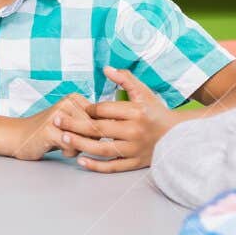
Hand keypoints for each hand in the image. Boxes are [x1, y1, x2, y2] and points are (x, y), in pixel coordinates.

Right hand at [6, 94, 100, 160]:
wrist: (19, 136)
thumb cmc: (51, 132)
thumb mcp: (72, 122)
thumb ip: (91, 123)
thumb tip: (117, 130)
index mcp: (74, 98)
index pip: (102, 118)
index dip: (97, 132)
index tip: (83, 134)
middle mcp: (66, 103)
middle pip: (95, 129)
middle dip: (89, 141)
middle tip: (74, 140)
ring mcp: (57, 116)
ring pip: (85, 137)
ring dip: (79, 146)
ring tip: (67, 144)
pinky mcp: (48, 130)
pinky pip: (72, 145)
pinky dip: (69, 151)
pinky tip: (60, 148)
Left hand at [65, 67, 179, 172]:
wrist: (179, 136)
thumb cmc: (157, 112)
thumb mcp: (144, 93)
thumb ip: (125, 79)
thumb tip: (105, 68)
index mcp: (137, 112)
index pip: (106, 110)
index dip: (89, 108)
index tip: (77, 107)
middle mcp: (135, 131)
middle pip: (100, 129)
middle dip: (75, 124)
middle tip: (56, 119)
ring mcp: (135, 149)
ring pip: (103, 149)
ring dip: (81, 144)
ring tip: (63, 138)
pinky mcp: (135, 163)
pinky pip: (113, 166)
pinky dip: (96, 166)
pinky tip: (80, 161)